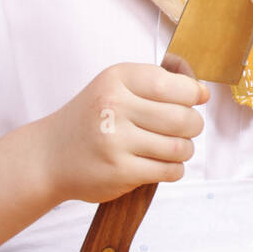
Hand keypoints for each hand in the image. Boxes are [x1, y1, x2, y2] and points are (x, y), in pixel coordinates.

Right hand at [36, 61, 209, 204]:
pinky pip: (169, 171)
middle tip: (185, 128)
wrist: (49, 156)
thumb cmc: (93, 117)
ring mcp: (115, 141)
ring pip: (181, 147)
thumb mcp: (117, 84)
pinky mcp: (119, 172)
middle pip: (184, 118)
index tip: (195, 99)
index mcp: (117, 79)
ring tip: (174, 147)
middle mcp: (114, 107)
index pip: (176, 86)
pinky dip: (174, 169)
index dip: (194, 94)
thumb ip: (159, 80)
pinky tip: (162, 163)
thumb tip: (203, 90)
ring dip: (185, 149)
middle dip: (194, 125)